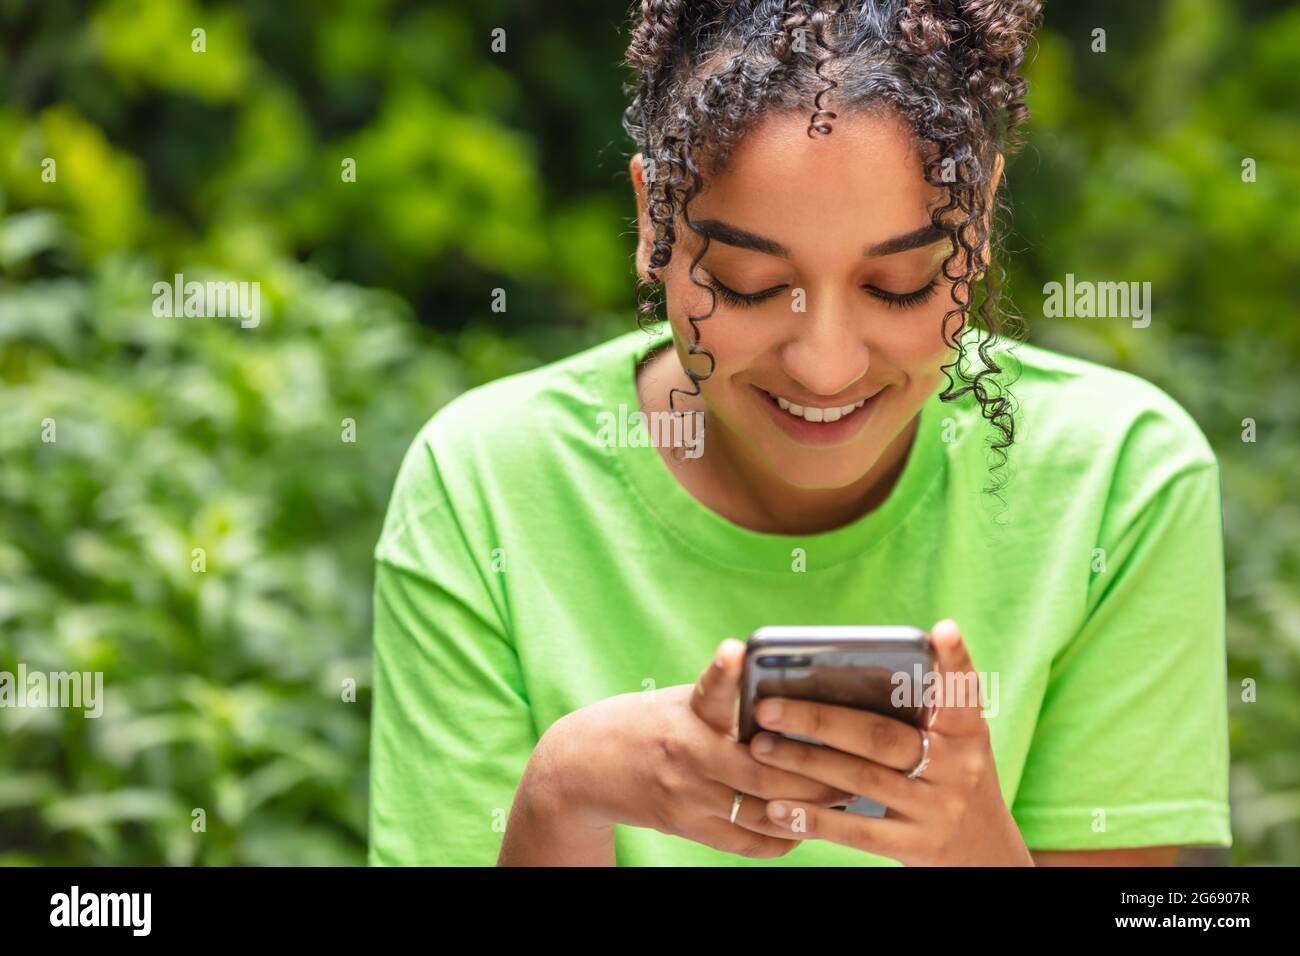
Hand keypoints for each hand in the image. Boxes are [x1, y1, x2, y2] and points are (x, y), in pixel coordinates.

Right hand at [503, 639, 853, 862]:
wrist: (583, 767)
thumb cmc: (646, 723)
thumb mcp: (678, 699)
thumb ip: (726, 698)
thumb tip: (787, 693)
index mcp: (686, 712)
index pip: (710, 688)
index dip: (725, 670)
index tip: (736, 650)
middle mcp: (686, 754)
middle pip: (763, 769)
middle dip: (817, 772)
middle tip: (858, 764)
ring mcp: (687, 796)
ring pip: (764, 810)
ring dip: (810, 807)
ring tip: (847, 796)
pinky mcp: (688, 827)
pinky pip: (748, 841)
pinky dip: (783, 835)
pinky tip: (806, 824)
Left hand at [745, 619, 1032, 865]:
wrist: (986, 855)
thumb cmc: (952, 779)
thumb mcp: (955, 743)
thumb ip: (921, 709)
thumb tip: (850, 669)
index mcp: (967, 733)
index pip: (962, 691)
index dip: (955, 660)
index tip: (940, 630)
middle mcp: (956, 767)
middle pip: (880, 735)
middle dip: (819, 719)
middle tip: (767, 707)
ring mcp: (936, 808)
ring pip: (860, 779)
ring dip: (804, 762)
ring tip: (760, 747)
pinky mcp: (915, 846)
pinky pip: (858, 831)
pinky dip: (816, 819)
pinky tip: (778, 808)